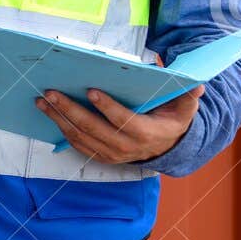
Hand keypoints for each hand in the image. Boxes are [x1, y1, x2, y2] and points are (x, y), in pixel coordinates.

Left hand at [33, 85, 204, 163]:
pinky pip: (78, 144)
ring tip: (43, 101)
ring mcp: (111, 154)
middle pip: (93, 129)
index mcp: (146, 133)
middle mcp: (126, 147)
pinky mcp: (101, 156)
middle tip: (51, 93)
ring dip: (59, 119)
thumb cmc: (171, 120)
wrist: (165, 148)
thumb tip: (197, 83)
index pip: (123, 121)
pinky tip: (50, 114)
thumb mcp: (185, 109)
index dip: (107, 107)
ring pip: (80, 137)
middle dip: (70, 110)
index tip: (91, 91)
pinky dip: (61, 129)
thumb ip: (188, 96)